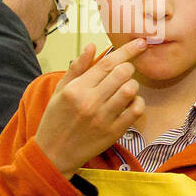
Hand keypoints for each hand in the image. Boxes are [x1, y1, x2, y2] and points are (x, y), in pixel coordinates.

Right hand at [34, 39, 147, 176]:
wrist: (54, 153)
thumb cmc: (56, 118)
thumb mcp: (60, 90)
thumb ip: (77, 68)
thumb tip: (92, 46)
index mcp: (76, 89)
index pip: (106, 63)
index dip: (127, 50)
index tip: (140, 42)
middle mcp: (90, 101)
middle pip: (122, 74)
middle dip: (128, 68)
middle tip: (124, 72)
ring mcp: (103, 118)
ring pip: (130, 90)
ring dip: (132, 85)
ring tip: (124, 88)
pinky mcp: (113, 132)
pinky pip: (135, 111)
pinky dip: (137, 103)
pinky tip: (130, 103)